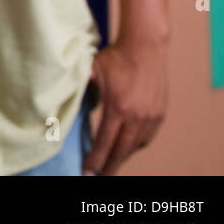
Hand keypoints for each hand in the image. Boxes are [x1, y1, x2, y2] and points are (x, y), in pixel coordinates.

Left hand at [84, 38, 167, 174]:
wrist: (146, 46)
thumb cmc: (116, 57)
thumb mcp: (92, 69)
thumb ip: (81, 86)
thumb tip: (63, 99)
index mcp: (118, 107)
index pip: (105, 142)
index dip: (96, 159)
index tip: (87, 170)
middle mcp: (137, 115)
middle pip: (121, 150)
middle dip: (109, 166)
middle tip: (99, 177)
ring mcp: (151, 116)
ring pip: (135, 146)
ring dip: (122, 156)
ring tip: (110, 164)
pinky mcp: (160, 114)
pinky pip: (147, 137)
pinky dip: (135, 145)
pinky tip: (126, 147)